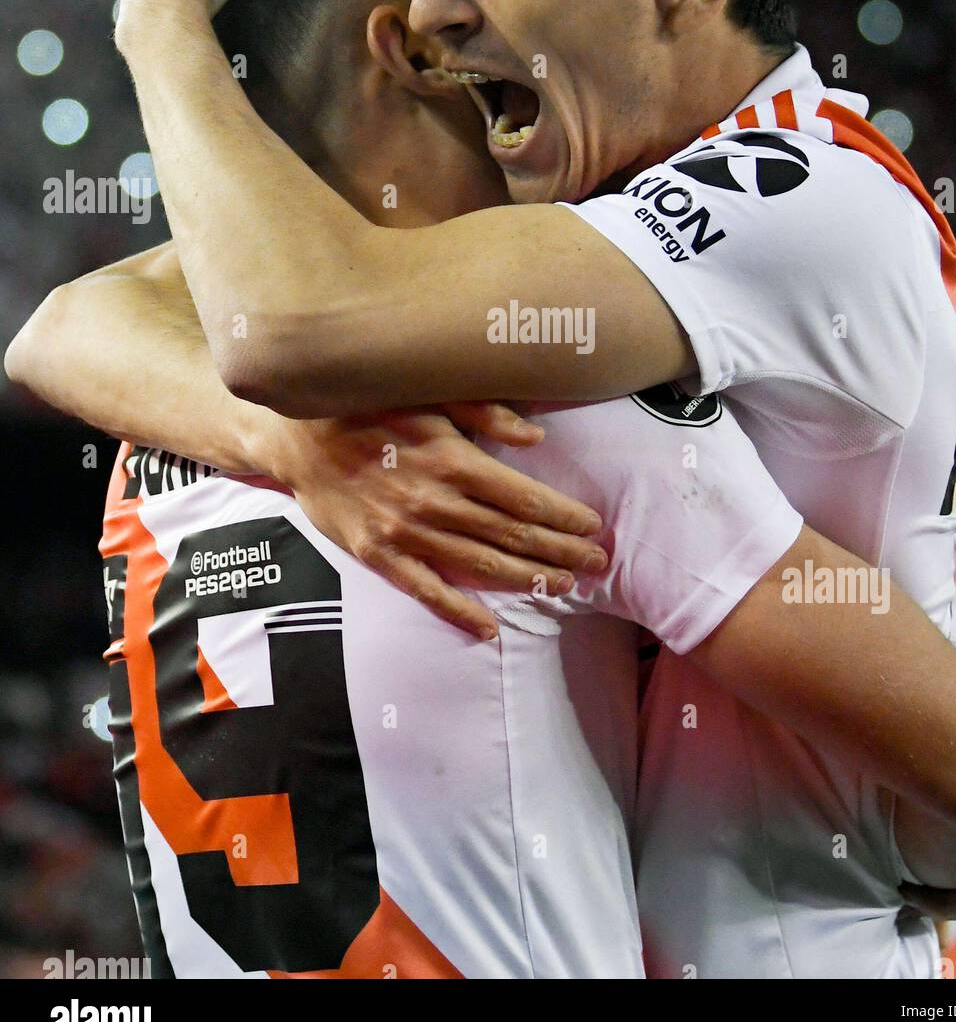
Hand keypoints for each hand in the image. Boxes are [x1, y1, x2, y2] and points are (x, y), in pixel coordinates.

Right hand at [253, 403, 608, 639]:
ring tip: (565, 585)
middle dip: (561, 550)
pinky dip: (460, 612)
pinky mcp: (378, 556)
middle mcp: (434, 502)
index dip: (564, 516)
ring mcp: (405, 534)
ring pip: (480, 565)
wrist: (292, 436)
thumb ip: (483, 413)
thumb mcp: (426, 393)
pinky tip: (491, 628)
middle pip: (511, 535)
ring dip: (527, 578)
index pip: (523, 497)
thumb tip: (538, 438)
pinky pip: (426, 591)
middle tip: (598, 562)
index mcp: (451, 459)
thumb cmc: (366, 405)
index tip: (594, 525)